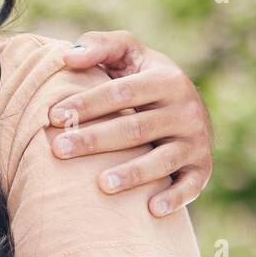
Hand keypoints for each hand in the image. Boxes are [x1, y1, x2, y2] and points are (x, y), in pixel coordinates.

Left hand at [49, 30, 212, 216]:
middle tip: (59, 150)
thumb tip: (67, 57)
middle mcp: (186, 110)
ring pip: (162, 160)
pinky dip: (174, 198)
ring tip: (101, 185)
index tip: (52, 116)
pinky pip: (191, 185)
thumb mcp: (127, 53)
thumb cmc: (140, 75)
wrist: (184, 101)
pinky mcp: (203, 167)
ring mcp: (196, 140)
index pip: (121, 92)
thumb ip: (99, 46)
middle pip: (134, 128)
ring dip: (132, 174)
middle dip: (94, 140)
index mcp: (166, 79)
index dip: (87, 103)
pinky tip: (151, 210)